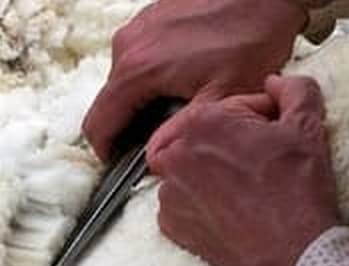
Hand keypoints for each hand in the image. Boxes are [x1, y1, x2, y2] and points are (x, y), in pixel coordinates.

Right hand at [82, 0, 308, 161]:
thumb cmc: (250, 36)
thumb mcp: (222, 97)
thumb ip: (182, 131)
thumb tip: (155, 156)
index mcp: (137, 70)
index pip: (98, 124)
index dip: (108, 151)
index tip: (127, 164)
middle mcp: (127, 45)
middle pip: (110, 102)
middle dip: (130, 126)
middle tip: (168, 137)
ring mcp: (138, 27)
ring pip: (125, 79)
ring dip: (145, 99)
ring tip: (185, 104)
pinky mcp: (152, 16)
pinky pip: (140, 56)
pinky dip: (155, 75)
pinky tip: (189, 77)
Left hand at [147, 75, 337, 265]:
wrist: (294, 255)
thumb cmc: (298, 191)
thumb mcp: (307, 128)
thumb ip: (294, 90)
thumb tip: (275, 81)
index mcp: (204, 121)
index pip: (234, 107)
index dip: (262, 121)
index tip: (276, 140)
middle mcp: (176, 154)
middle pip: (205, 134)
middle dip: (229, 142)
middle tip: (259, 163)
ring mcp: (169, 191)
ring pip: (188, 167)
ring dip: (210, 171)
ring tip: (245, 188)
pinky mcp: (170, 223)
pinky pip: (181, 201)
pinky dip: (200, 202)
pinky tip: (229, 210)